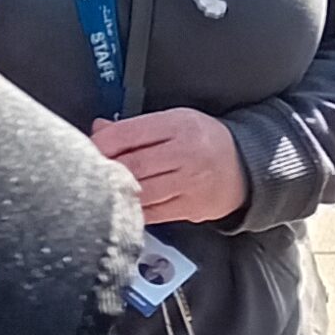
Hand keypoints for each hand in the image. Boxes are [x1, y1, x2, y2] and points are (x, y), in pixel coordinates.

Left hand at [92, 107, 247, 225]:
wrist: (246, 166)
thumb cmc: (203, 140)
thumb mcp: (174, 121)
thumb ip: (135, 127)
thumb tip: (98, 128)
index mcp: (179, 125)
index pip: (127, 134)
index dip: (100, 143)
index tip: (87, 148)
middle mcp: (186, 154)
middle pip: (131, 165)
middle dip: (105, 169)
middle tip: (89, 172)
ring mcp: (189, 184)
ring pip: (139, 191)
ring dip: (116, 192)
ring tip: (104, 188)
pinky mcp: (191, 208)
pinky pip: (151, 213)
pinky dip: (133, 209)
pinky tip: (124, 203)